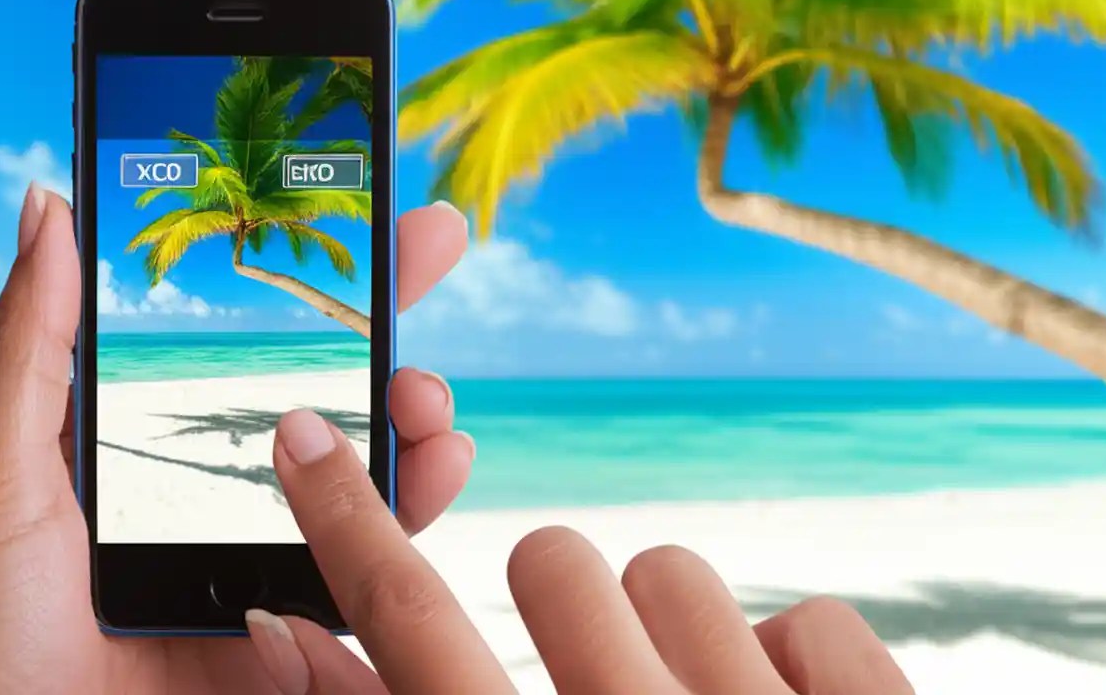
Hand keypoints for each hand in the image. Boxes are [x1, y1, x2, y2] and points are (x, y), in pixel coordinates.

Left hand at [0, 184, 472, 693]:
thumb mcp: (5, 471)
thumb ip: (34, 345)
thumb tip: (48, 206)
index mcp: (163, 433)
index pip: (247, 332)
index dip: (299, 266)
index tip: (354, 191)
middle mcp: (231, 479)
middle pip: (328, 379)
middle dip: (387, 308)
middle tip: (428, 247)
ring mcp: (278, 543)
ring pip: (372, 457)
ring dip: (414, 404)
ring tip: (420, 390)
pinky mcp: (315, 613)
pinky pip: (387, 547)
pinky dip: (424, 496)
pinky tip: (436, 461)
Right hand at [248, 410, 915, 694]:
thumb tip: (296, 639)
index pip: (408, 616)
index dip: (342, 515)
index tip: (306, 436)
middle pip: (551, 559)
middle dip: (559, 610)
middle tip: (590, 691)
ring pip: (674, 573)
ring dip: (669, 643)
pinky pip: (809, 622)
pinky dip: (793, 678)